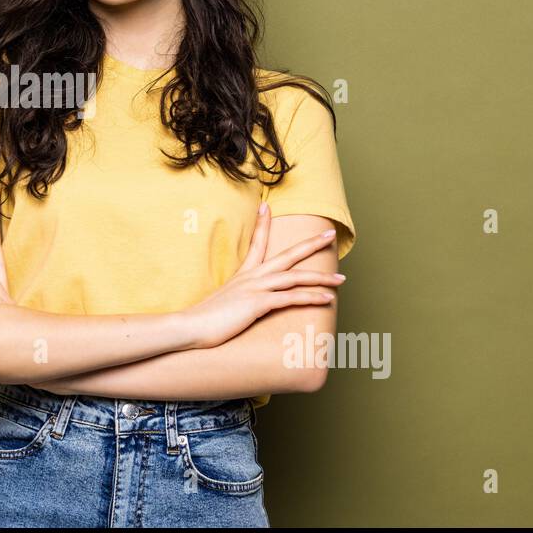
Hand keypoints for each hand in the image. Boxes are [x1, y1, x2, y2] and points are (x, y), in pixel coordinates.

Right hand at [183, 206, 343, 349]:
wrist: (190, 326)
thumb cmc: (203, 319)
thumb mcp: (222, 303)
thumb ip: (234, 299)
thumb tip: (237, 303)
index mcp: (243, 274)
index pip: (256, 243)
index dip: (263, 224)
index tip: (267, 206)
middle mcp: (252, 277)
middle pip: (288, 255)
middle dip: (311, 244)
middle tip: (329, 233)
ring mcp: (256, 288)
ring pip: (296, 277)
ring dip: (321, 278)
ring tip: (341, 279)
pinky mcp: (258, 303)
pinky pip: (291, 298)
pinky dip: (311, 297)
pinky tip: (327, 299)